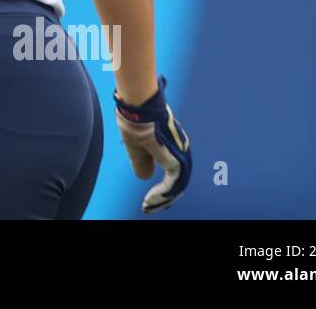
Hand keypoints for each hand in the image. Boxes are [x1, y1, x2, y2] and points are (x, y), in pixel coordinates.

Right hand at [113, 75, 191, 213]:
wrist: (137, 107)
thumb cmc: (134, 119)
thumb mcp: (135, 146)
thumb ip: (142, 161)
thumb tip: (145, 177)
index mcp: (170, 146)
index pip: (172, 173)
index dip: (162, 188)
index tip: (149, 199)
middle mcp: (180, 150)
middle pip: (177, 181)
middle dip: (164, 198)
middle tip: (150, 208)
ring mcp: (180, 154)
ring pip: (177, 185)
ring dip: (163, 199)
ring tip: (149, 206)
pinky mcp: (175, 157)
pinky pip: (174, 182)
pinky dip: (163, 194)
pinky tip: (152, 199)